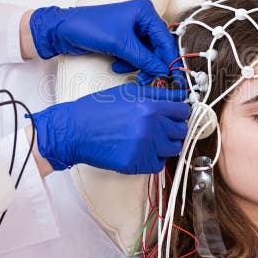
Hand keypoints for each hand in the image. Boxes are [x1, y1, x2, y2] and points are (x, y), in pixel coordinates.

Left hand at [29, 0, 182, 84]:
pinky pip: (135, 56)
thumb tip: (163, 71)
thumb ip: (144, 59)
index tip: (172, 76)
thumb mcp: (120, 45)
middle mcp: (142, 19)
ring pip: (146, 54)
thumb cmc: (88, 27)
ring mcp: (133, 30)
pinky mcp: (124, 40)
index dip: (169, 59)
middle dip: (151, 65)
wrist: (62, 30)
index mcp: (145, 12)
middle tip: (148, 79)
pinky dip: (129, 64)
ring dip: (138, 66)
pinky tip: (116, 65)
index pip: (165, 39)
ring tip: (124, 70)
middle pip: (157, 48)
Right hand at [29, 84, 189, 173]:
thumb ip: (157, 94)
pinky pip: (158, 164)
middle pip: (181, 132)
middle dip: (174, 130)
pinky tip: (141, 151)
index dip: (181, 114)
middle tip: (161, 130)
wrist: (75, 131)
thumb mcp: (127, 93)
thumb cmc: (97, 110)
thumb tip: (179, 96)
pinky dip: (153, 160)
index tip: (177, 116)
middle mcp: (150, 127)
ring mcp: (144, 146)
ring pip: (173, 150)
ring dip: (165, 146)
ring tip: (149, 141)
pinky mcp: (136, 163)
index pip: (183, 112)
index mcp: (150, 106)